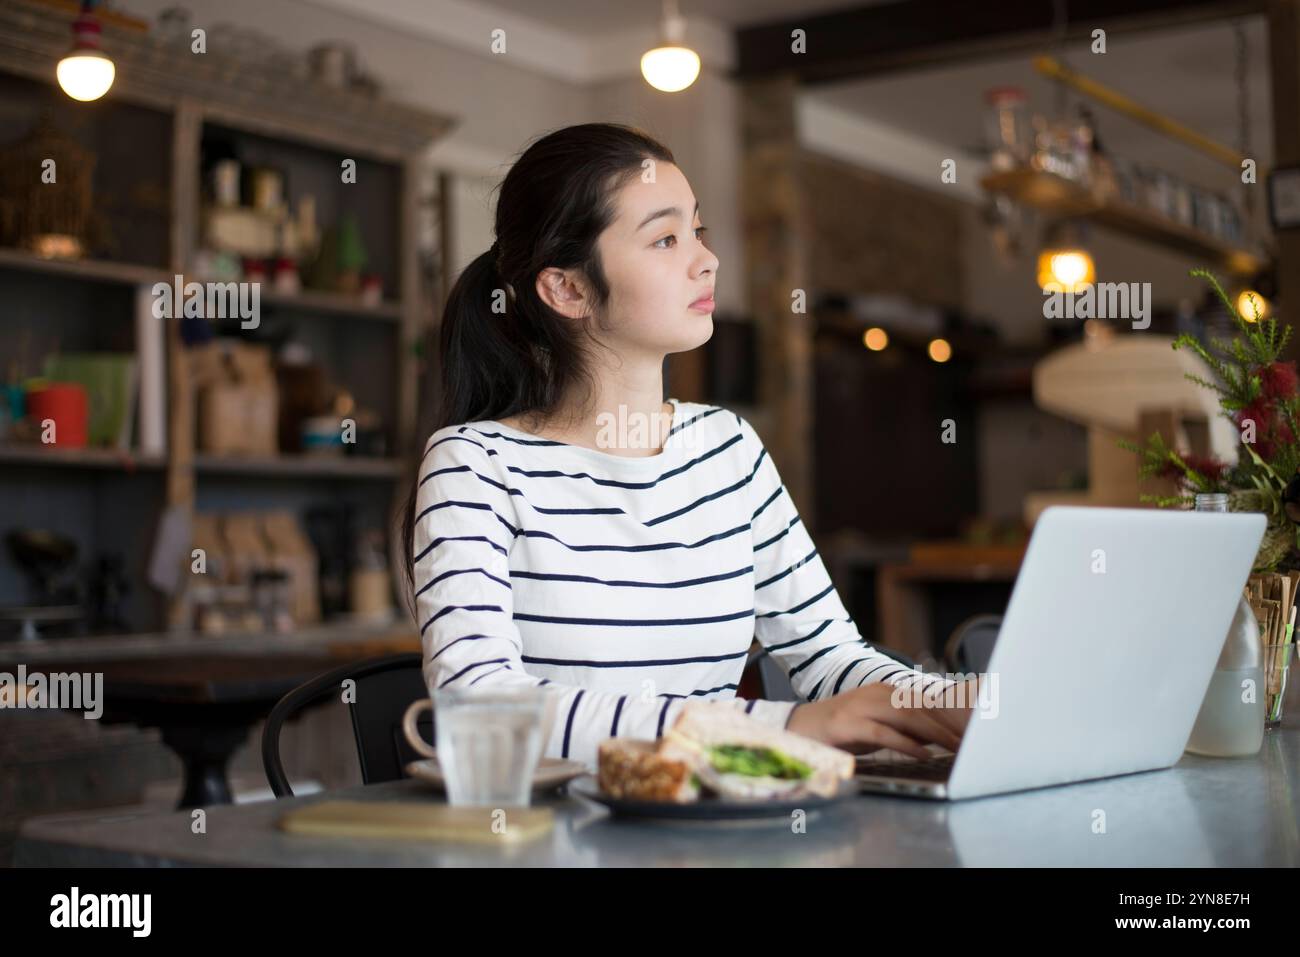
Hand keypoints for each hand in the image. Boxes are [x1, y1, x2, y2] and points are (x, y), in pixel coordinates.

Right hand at [786, 678, 977, 758]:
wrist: (798, 728)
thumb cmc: (842, 731)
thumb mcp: (878, 726)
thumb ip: (905, 727)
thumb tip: (940, 737)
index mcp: (885, 691)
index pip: (926, 701)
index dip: (952, 714)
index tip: (976, 727)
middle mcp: (876, 694)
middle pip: (922, 707)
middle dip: (950, 723)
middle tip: (975, 740)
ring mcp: (861, 706)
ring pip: (907, 716)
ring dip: (935, 733)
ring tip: (957, 747)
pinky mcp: (849, 724)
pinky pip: (884, 732)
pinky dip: (906, 743)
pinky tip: (923, 754)